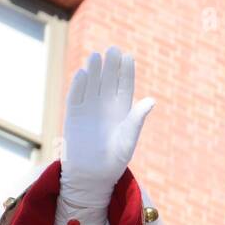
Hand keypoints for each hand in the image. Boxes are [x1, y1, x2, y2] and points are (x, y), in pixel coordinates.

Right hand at [60, 46, 153, 206]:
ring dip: (94, 70)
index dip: (126, 71)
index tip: (128, 57)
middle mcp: (105, 105)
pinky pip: (76, 96)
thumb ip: (137, 119)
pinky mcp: (73, 114)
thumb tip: (151, 100)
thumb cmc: (114, 160)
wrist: (92, 175)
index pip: (124, 85)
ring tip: (96, 57)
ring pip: (91, 84)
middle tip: (113, 50)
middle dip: (110, 65)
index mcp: (122, 109)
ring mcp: (88, 108)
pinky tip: (82, 74)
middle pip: (108, 79)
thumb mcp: (129, 139)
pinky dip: (78, 85)